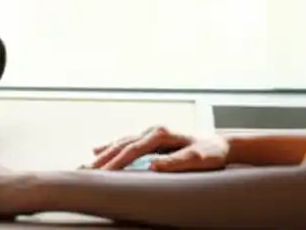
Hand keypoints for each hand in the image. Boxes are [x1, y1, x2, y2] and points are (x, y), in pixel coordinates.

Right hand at [87, 125, 229, 171]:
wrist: (222, 144)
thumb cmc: (212, 153)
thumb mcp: (198, 159)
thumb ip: (175, 162)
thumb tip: (152, 166)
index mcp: (161, 133)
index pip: (132, 149)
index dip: (115, 162)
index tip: (101, 175)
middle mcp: (153, 130)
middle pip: (121, 144)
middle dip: (102, 158)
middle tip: (84, 172)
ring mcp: (151, 133)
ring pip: (121, 142)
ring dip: (103, 153)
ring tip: (86, 165)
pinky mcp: (152, 139)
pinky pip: (126, 142)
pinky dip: (111, 146)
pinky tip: (100, 149)